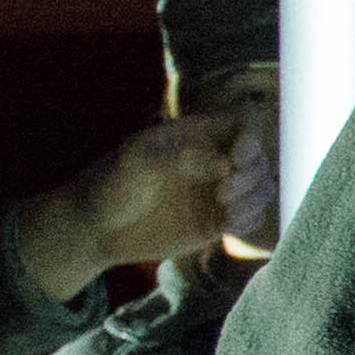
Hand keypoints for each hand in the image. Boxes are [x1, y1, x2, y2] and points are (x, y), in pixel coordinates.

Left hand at [7, 110, 247, 302]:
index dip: (249, 139)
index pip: (240, 126)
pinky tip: (230, 225)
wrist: (95, 228)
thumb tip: (224, 163)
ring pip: (259, 189)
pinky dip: (249, 221)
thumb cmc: (110, 185)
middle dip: (251, 174)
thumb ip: (179, 156)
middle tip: (224, 192)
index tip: (237, 158)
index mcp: (194, 136)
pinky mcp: (215, 223)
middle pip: (257, 159)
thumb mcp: (136, 161)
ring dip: (255, 199)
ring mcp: (214, 192)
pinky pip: (248, 218)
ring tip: (228, 212)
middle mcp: (210, 161)